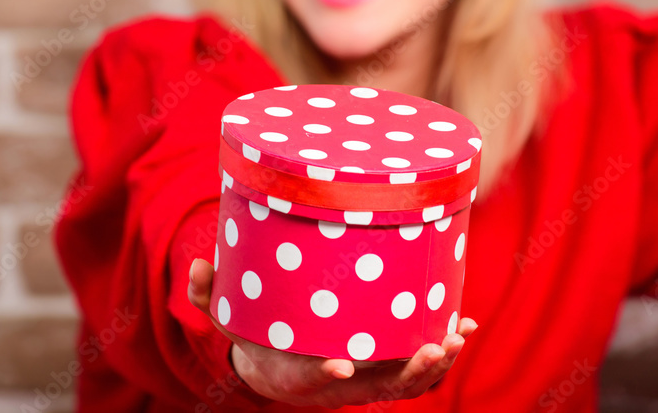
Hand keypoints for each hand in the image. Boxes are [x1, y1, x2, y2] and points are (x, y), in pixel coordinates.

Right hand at [187, 258, 477, 407]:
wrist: (278, 366)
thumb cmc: (259, 336)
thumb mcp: (232, 319)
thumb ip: (213, 295)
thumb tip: (195, 267)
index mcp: (298, 374)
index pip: (313, 379)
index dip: (327, 374)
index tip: (341, 364)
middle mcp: (338, 383)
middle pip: (378, 389)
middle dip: (408, 373)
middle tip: (431, 348)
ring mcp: (364, 379)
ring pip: (405, 384)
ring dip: (434, 365)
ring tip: (455, 336)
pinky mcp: (381, 369)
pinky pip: (416, 371)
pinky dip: (441, 353)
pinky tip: (462, 326)